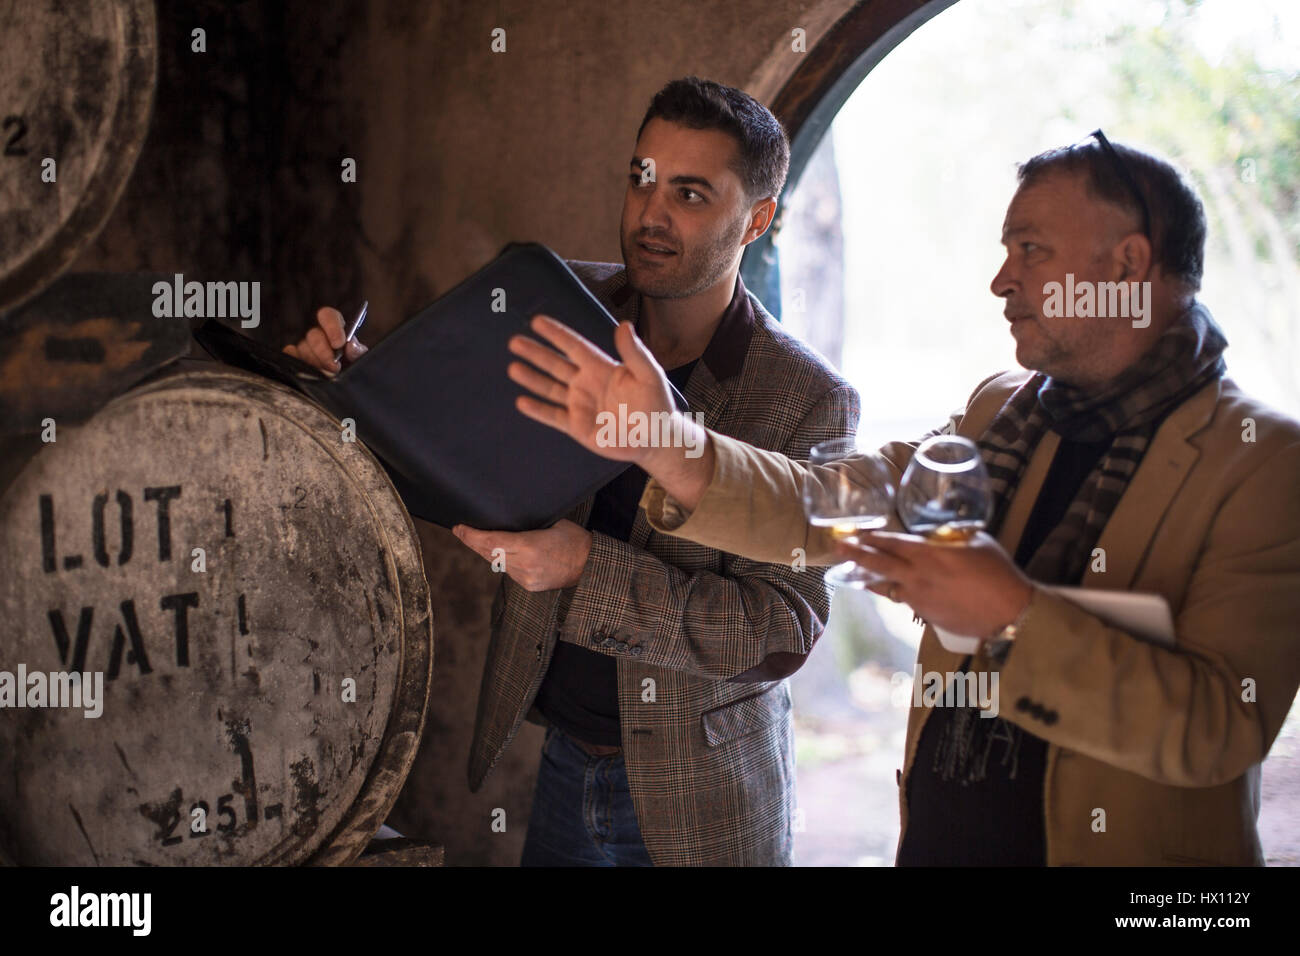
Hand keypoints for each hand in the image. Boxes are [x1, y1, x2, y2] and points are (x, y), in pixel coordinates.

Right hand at [283, 307, 367, 374]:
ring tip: (325, 374)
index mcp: (337, 331)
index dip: (332, 327)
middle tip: (334, 367)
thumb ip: (359, 352)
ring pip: (302, 347)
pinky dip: (294, 359)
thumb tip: (350, 345)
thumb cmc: (358, 372)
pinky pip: (290, 355)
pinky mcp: (296, 361)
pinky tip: (304, 367)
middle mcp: (320, 338)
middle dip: (323, 351)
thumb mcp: (364, 362)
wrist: (352, 393)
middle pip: (314, 334)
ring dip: (313, 361)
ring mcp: (307, 350)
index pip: (328, 316)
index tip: (339, 343)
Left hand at [452, 519, 592, 591]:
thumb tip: (507, 519)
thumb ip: (528, 525)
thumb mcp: (553, 523)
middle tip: (461, 531)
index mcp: (529, 546)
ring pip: (497, 563)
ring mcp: (526, 578)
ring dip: (486, 552)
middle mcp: (524, 565)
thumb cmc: (574, 540)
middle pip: (489, 553)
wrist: (589, 566)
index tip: (459, 528)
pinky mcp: (529, 586)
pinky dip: (503, 561)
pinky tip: (499, 553)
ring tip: (477, 539)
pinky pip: (509, 571)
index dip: (472, 535)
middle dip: (473, 542)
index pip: (491, 541)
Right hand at [507, 315, 680, 466]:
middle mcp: (586, 383)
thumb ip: (635, 352)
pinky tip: (521, 401)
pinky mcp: (577, 427)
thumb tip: (624, 325)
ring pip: (550, 388)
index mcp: (601, 368)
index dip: (556, 334)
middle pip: (555, 364)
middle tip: (514, 341)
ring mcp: (580, 405)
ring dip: (532, 378)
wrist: (656, 440)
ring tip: (513, 368)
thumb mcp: (649, 376)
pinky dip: (538, 410)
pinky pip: (553, 416)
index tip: (537, 321)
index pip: (574, 346)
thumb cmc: (656, 405)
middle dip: (536, 353)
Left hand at [838, 530, 1033, 639]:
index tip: (857, 532)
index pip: (892, 543)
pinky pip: (906, 601)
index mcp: (929, 555)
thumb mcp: (975, 542)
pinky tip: (895, 590)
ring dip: (871, 579)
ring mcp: (919, 599)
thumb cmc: (997, 572)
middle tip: (838, 547)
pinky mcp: (926, 617)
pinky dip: (898, 594)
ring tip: (857, 573)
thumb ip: (951, 538)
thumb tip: (938, 534)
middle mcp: (918, 577)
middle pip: (879, 564)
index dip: (873, 537)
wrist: (1009, 612)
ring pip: (888, 587)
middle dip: (856, 554)